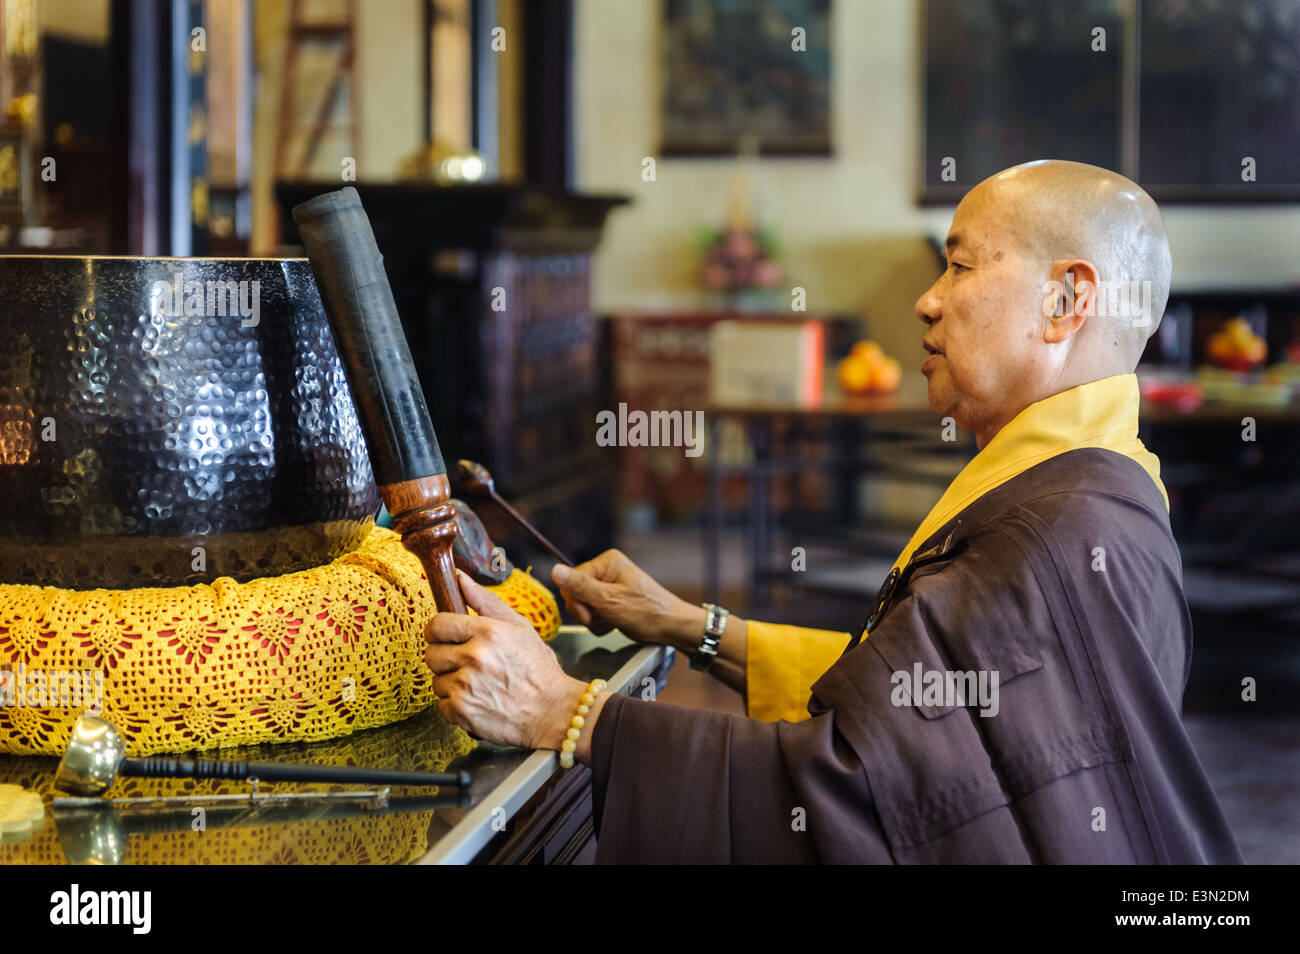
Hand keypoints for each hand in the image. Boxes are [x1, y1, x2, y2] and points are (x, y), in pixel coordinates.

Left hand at [425, 569, 585, 748]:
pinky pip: (441, 705)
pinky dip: (457, 706)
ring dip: (452, 684)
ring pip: (437, 681)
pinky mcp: (462, 711)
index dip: (439, 632)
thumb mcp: (519, 627)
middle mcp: (474, 657)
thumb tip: (459, 577)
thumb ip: (485, 601)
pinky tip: (478, 702)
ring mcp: (466, 686)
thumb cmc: (538, 669)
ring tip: (479, 685)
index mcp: (488, 632)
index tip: (447, 638)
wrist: (553, 712)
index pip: (437, 625)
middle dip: (446, 659)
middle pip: (432, 654)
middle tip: (468, 665)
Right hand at [550, 549, 704, 647]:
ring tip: (613, 621)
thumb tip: (554, 570)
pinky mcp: (611, 601)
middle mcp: (606, 571)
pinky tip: (614, 624)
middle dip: (586, 611)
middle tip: (603, 618)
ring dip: (595, 619)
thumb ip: (580, 587)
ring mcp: (609, 587)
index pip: (572, 578)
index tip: (590, 614)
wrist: (671, 628)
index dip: (576, 600)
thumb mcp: (610, 601)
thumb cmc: (646, 611)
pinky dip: (601, 623)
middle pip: (575, 592)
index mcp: (607, 562)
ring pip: (583, 605)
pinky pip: (593, 613)